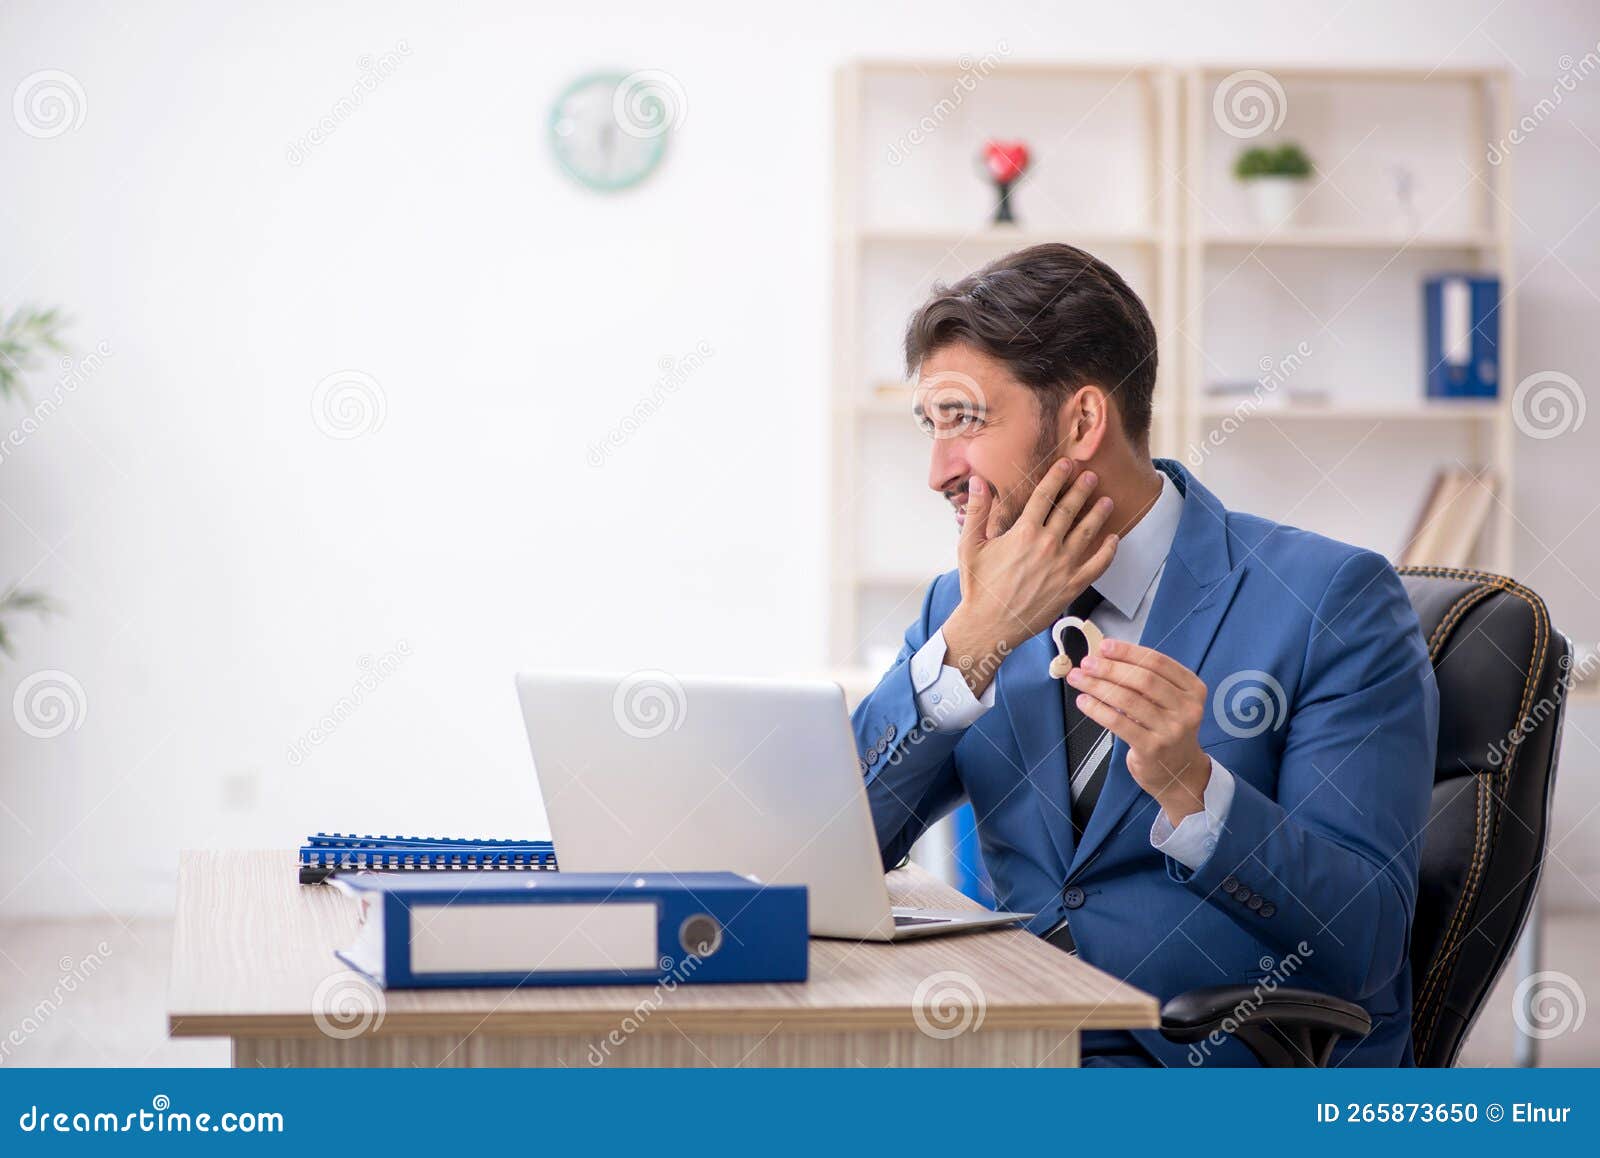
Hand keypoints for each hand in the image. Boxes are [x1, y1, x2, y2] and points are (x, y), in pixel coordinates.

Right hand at [942, 459, 1117, 695]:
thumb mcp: (969, 546)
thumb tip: (977, 480)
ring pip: (1087, 533)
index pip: (1045, 496)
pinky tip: (1113, 540)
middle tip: (1092, 477)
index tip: (1067, 464)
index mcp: (1024, 533)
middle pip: (1070, 510)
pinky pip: (1098, 565)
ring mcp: (1063, 567)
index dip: (1057, 477)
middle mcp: (1047, 546)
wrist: (989, 625)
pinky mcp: (1072, 586)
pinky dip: (1108, 551)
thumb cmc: (978, 586)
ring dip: (1099, 515)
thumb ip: (977, 512)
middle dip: (1082, 490)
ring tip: (1107, 502)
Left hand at [1065, 639, 1211, 824]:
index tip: (1104, 646)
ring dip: (1097, 686)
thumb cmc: (1166, 728)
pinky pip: (1119, 723)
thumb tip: (1105, 655)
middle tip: (1086, 662)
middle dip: (1110, 668)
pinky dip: (1097, 709)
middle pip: (1143, 679)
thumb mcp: (1167, 701)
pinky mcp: (1152, 748)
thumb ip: (1145, 679)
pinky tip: (1084, 701)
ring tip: (1078, 678)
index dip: (1128, 651)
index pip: (1157, 662)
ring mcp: (1171, 730)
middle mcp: (1187, 708)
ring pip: (1128, 700)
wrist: (1178, 771)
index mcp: (1193, 688)